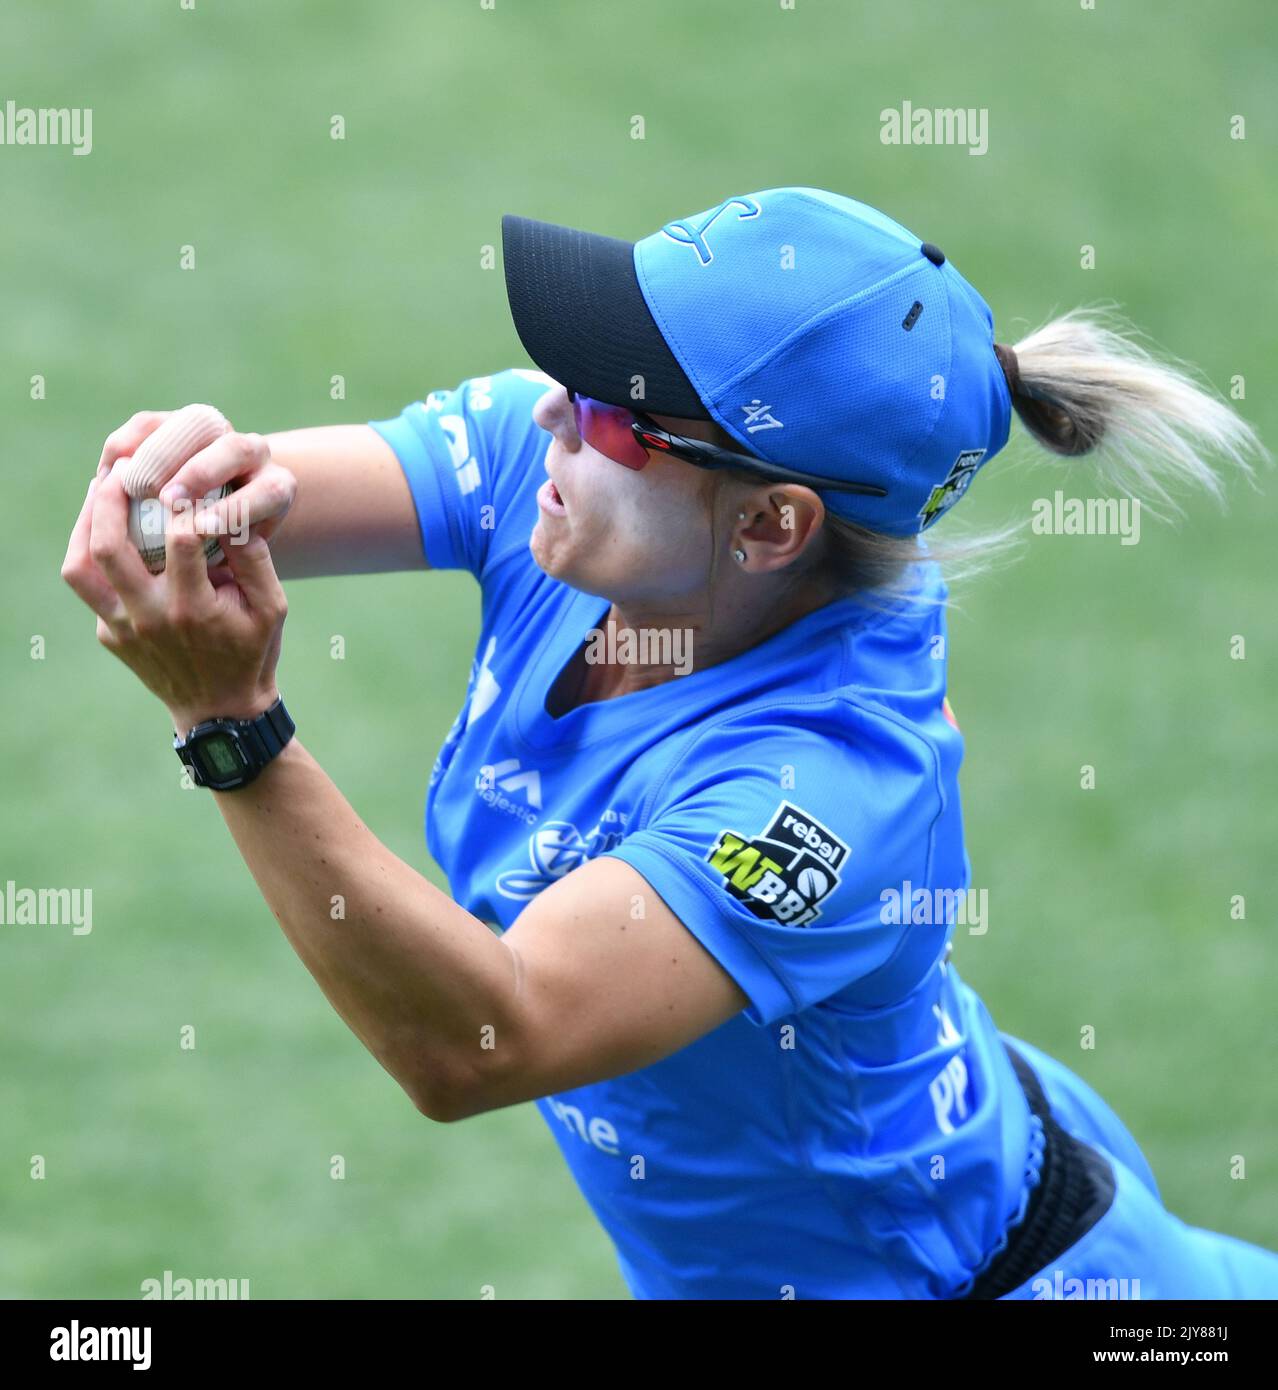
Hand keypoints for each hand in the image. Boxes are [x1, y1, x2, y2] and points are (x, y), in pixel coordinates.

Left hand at [61, 472, 288, 734]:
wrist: (221, 711)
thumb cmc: (253, 651)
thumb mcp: (273, 608)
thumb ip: (256, 560)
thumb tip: (234, 510)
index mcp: (195, 610)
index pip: (182, 538)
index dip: (184, 500)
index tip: (185, 477)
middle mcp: (150, 618)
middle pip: (110, 546)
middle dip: (112, 497)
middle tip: (123, 466)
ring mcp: (122, 629)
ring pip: (82, 566)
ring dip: (86, 521)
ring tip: (102, 489)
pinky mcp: (109, 634)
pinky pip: (89, 587)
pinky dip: (92, 551)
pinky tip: (107, 525)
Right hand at [96, 409, 297, 548]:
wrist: (220, 526)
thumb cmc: (231, 564)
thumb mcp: (244, 570)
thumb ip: (242, 561)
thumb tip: (216, 561)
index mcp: (277, 490)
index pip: (269, 492)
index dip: (236, 510)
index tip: (203, 530)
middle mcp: (254, 455)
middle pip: (236, 449)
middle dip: (199, 474)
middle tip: (166, 500)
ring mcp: (216, 433)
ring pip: (192, 425)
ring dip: (159, 455)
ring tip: (130, 485)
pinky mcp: (176, 424)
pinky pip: (149, 424)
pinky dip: (127, 445)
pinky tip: (108, 474)